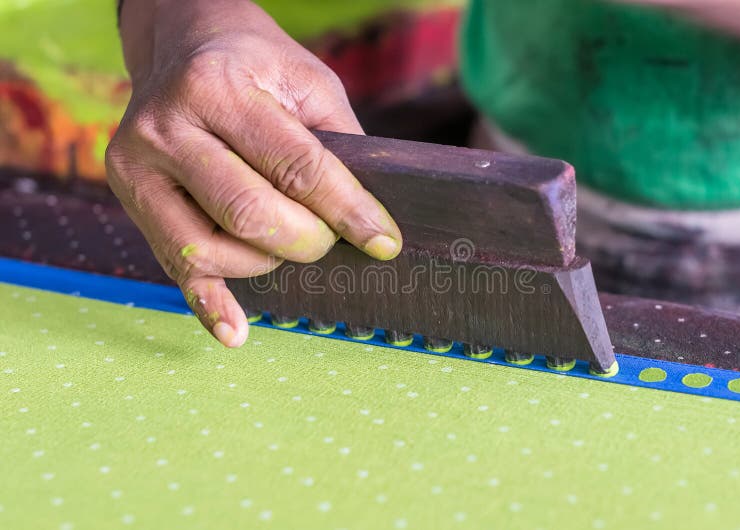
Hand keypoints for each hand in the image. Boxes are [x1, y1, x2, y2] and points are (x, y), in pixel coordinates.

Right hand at [106, 0, 401, 346]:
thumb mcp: (308, 81)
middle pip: (248, 214)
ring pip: (208, 249)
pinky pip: (171, 264)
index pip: (296, 167)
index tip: (383, 241)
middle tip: (330, 239)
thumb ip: (336, 146)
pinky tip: (235, 330)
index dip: (347, 211)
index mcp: (218, 87)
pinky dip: (208, 304)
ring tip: (288, 242)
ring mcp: (136, 166)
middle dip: (306, 241)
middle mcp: (166, 127)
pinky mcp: (128, 196)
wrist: (182, 45)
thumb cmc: (255, 63)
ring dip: (265, 264)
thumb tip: (366, 220)